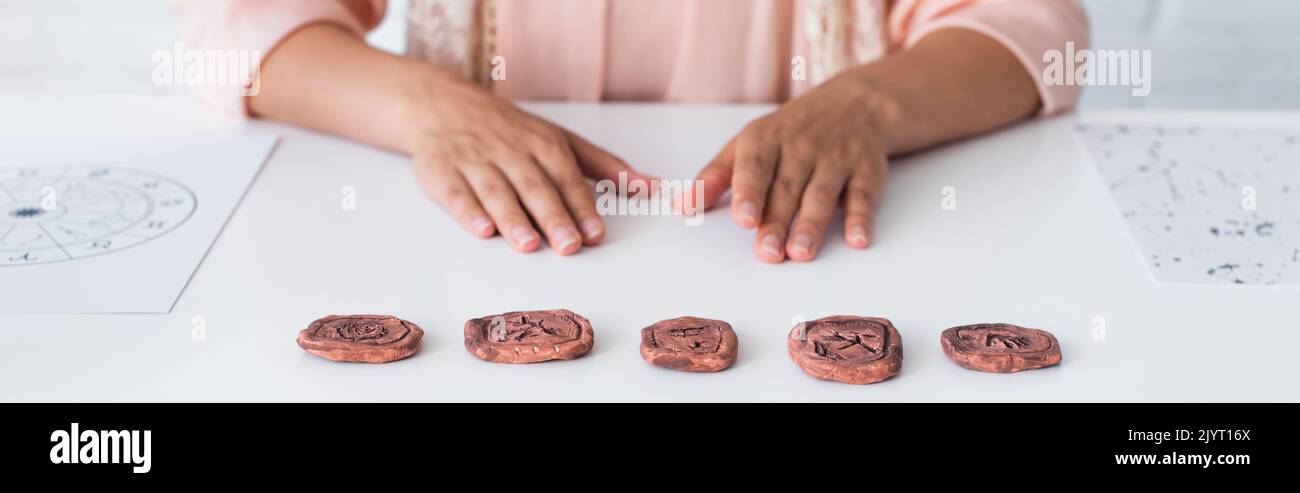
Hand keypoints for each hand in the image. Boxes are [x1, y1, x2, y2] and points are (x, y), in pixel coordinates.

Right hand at [404, 70, 653, 254]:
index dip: (581, 207)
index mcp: (543, 144)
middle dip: (552, 216)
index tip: (595, 234)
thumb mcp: (560, 138)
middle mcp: (511, 153)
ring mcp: (475, 162)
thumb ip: (604, 166)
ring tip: (528, 245)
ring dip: (513, 219)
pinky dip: (468, 212)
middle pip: (534, 187)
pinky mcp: (442, 172)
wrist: (441, 104)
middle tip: (568, 246)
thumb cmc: (509, 129)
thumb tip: (650, 186)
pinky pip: (456, 193)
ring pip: (496, 192)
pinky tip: (481, 231)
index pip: (566, 178)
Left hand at [694, 74, 897, 262]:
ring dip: (812, 224)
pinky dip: (862, 217)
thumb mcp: (747, 144)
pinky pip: (864, 195)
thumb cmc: (789, 133)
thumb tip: (683, 206)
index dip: (749, 191)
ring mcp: (836, 158)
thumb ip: (716, 176)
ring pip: (823, 193)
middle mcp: (801, 148)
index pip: (755, 166)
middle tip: (767, 253)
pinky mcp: (866, 171)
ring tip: (800, 253)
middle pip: (788, 188)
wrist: (854, 104)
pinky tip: (858, 240)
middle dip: (777, 221)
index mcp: (766, 140)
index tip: (743, 218)